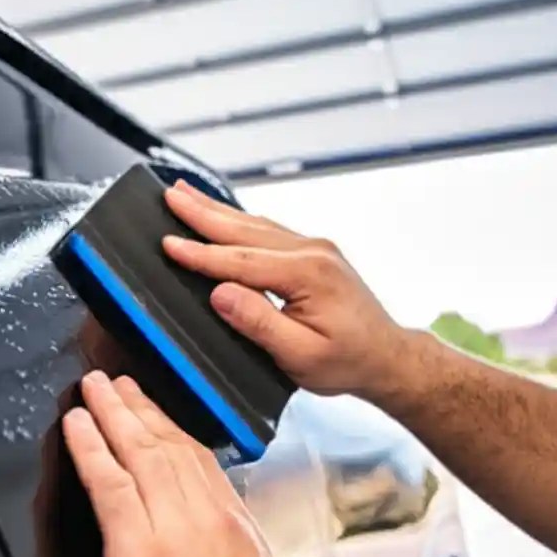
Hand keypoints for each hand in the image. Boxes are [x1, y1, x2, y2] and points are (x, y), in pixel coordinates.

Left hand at [63, 371, 310, 556]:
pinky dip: (90, 448)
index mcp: (240, 527)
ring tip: (93, 389)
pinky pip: (109, 483)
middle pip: (171, 445)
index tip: (159, 410)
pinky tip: (76, 427)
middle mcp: (210, 518)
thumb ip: (241, 552)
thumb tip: (231, 538)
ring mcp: (175, 530)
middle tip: (122, 382)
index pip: (202, 460)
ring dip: (111, 413)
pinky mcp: (140, 551)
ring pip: (139, 452)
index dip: (174, 426)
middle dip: (142, 408)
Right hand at [161, 180, 415, 401]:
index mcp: (306, 274)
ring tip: (186, 195)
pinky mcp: (313, 253)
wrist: (387, 357)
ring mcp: (314, 248)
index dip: (200, 254)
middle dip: (202, 212)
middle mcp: (311, 251)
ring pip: (255, 224)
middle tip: (168, 196)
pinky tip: (223, 214)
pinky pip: (268, 230)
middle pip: (244, 228)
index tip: (168, 244)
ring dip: (217, 210)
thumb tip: (221, 294)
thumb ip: (259, 323)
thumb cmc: (348, 361)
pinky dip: (238, 221)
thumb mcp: (300, 354)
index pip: (240, 260)